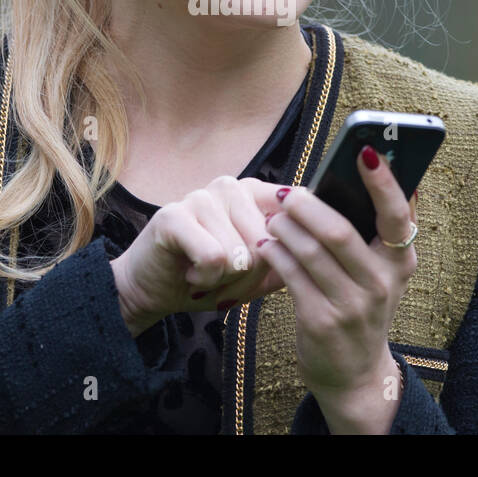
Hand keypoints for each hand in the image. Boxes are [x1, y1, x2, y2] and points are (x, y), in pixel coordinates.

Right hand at [110, 176, 291, 334]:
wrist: (152, 289)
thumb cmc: (208, 277)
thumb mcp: (258, 272)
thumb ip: (289, 258)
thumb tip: (325, 250)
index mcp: (255, 193)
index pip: (295, 213)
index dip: (288, 252)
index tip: (268, 267)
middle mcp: (231, 186)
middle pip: (268, 245)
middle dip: (249, 277)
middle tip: (224, 276)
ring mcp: (201, 196)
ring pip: (242, 254)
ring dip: (225, 280)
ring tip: (206, 274)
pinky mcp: (174, 214)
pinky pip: (215, 258)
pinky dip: (205, 279)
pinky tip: (190, 272)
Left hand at [256, 145, 418, 406]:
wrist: (355, 374)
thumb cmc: (363, 306)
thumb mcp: (382, 272)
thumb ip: (375, 229)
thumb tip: (364, 168)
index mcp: (401, 262)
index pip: (397, 214)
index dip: (383, 181)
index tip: (364, 151)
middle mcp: (381, 283)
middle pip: (340, 231)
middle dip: (308, 206)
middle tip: (288, 194)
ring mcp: (351, 306)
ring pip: (310, 252)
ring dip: (285, 228)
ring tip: (273, 217)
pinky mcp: (321, 322)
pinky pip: (291, 276)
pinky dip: (275, 253)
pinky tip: (266, 243)